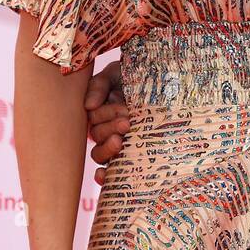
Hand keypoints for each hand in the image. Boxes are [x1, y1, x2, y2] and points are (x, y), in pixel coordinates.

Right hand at [84, 59, 128, 185]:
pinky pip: (111, 171)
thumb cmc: (134, 77)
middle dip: (111, 128)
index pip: (95, 120)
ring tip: (121, 141)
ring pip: (100, 153)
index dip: (107, 117)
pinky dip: (103, 175)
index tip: (125, 113)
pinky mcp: (130, 154)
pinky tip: (103, 175)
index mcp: (100, 112)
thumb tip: (88, 106)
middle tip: (128, 122)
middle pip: (98, 137)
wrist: (161, 79)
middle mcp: (106, 129)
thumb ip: (99, 86)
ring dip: (109, 148)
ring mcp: (117, 142)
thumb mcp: (115, 74)